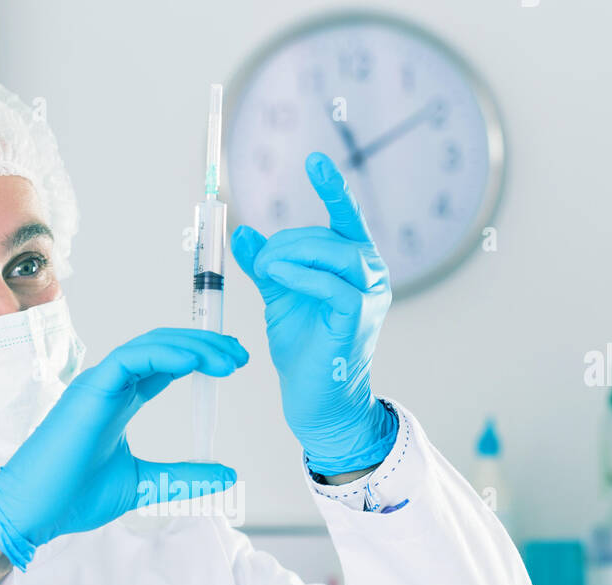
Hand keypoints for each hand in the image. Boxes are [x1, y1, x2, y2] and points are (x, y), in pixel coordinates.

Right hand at [0, 329, 245, 569]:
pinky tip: (193, 361)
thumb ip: (183, 477)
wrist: (33, 512)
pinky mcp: (89, 388)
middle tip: (239, 355)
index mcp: (120, 401)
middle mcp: (110, 386)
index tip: (233, 365)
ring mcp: (98, 383)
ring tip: (227, 358)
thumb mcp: (144, 485)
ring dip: (192, 347)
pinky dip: (165, 355)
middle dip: (204, 345)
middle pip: (163, 349)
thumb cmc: (73, 497)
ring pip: (151, 346)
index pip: (165, 366)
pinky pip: (132, 359)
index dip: (200, 359)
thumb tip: (227, 474)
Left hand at [231, 151, 395, 476]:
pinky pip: (331, 284)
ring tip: (269, 272)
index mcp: (352, 263)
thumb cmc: (304, 348)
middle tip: (262, 265)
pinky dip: (301, 276)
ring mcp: (368, 295)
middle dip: (287, 243)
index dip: (332, 187)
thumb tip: (242, 233)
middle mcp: (369, 274)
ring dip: (293, 255)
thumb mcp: (280, 297)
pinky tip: (278, 278)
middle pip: (327, 234)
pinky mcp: (357, 317)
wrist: (315, 397)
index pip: (346, 217)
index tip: (314, 160)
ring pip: (333, 253)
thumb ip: (266, 265)